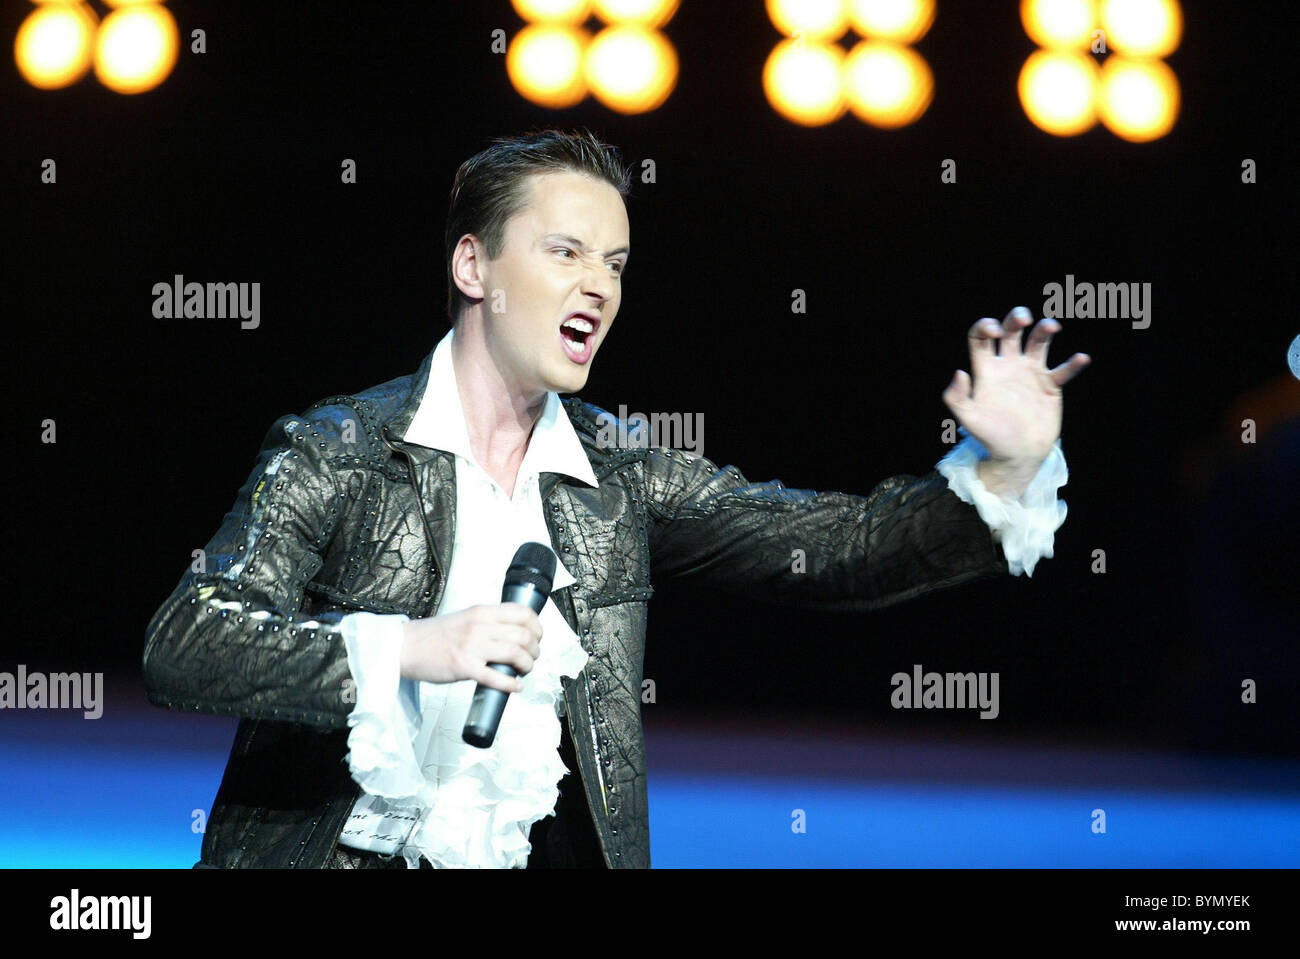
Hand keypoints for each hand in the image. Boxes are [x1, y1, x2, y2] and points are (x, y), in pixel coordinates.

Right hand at [398, 603, 542, 691]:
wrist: (406, 646)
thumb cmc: (434, 635)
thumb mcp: (465, 617)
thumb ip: (489, 621)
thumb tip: (515, 631)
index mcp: (482, 612)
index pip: (523, 613)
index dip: (537, 627)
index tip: (537, 637)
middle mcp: (479, 626)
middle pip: (524, 635)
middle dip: (535, 650)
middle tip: (532, 658)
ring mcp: (472, 646)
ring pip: (515, 653)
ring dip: (527, 665)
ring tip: (524, 671)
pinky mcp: (464, 667)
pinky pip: (496, 677)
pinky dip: (511, 684)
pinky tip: (515, 687)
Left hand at [942, 306, 1089, 493]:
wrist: (1017, 455)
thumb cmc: (990, 436)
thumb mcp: (968, 420)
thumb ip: (957, 398)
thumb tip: (959, 373)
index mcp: (986, 370)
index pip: (981, 338)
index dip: (985, 326)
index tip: (994, 330)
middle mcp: (1008, 366)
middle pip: (1011, 332)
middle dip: (1016, 319)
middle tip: (1024, 318)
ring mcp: (1030, 374)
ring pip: (1038, 342)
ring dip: (1044, 330)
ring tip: (1051, 327)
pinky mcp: (1050, 385)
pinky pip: (1063, 371)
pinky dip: (1072, 364)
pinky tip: (1080, 358)